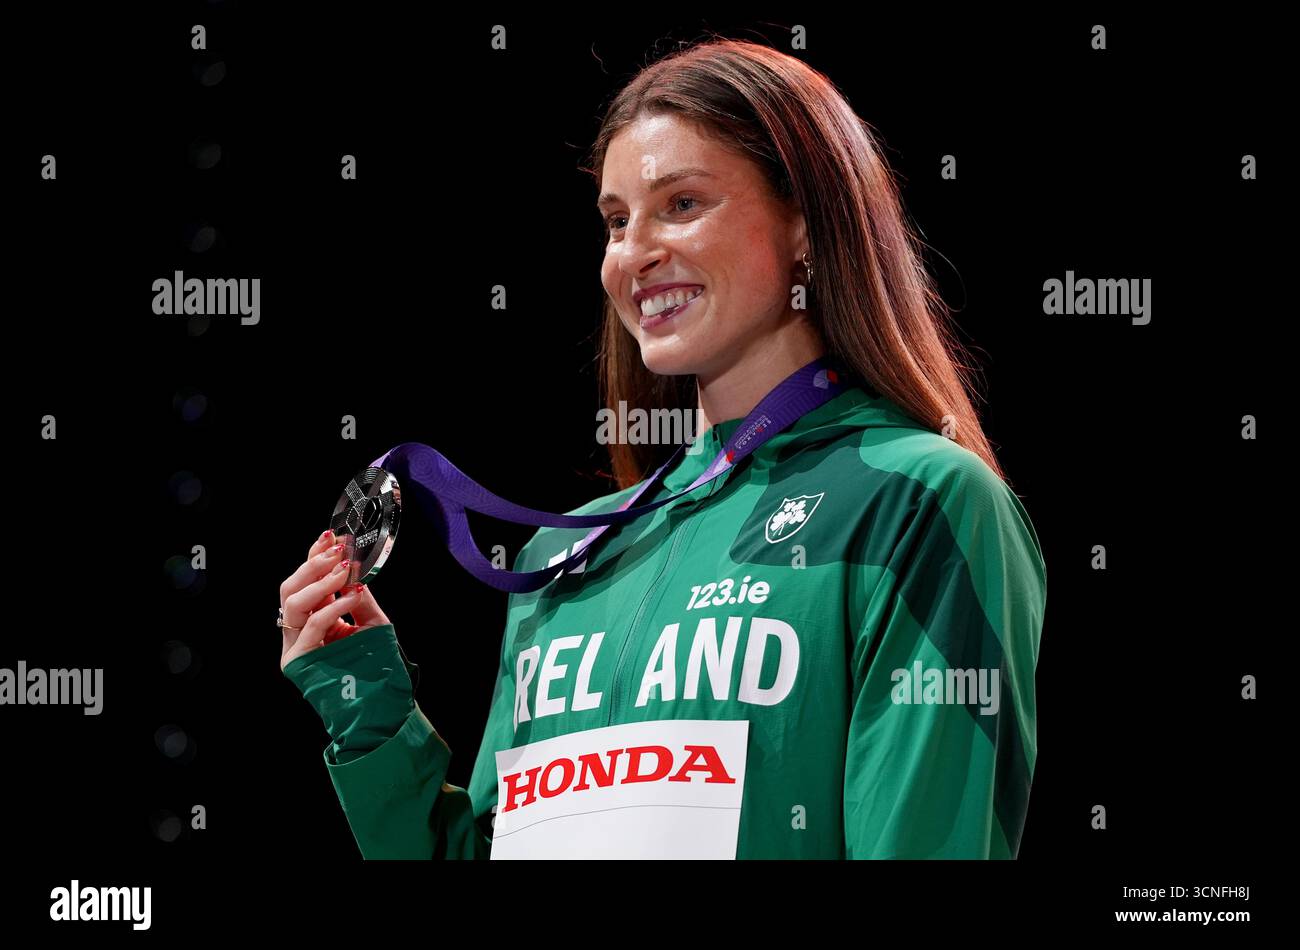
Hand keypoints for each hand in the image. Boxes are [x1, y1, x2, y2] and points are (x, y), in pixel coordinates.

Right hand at [279, 530, 392, 670]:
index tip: (330, 536)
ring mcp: (296, 646)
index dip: (313, 557)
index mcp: (313, 618)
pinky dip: (332, 607)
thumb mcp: (371, 622)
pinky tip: (351, 595)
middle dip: (313, 565)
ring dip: (321, 581)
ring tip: (344, 570)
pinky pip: (311, 626)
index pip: (304, 581)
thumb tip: (353, 568)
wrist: (381, 701)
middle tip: (336, 550)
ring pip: (293, 603)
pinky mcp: (299, 661)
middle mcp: (299, 630)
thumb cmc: (378, 664)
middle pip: (290, 588)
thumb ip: (358, 597)